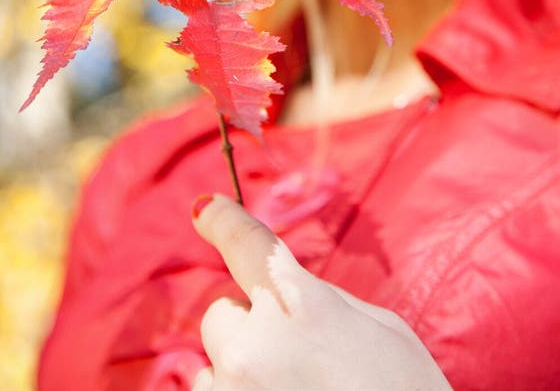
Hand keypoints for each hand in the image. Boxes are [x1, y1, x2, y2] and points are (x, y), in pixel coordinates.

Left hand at [192, 194, 451, 390]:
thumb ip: (318, 301)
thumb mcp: (377, 328)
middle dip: (250, 327)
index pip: (248, 246)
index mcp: (301, 303)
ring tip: (296, 390)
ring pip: (213, 365)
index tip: (206, 209)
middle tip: (297, 359)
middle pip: (223, 314)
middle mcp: (254, 346)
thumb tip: (281, 295)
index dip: (223, 221)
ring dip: (241, 373)